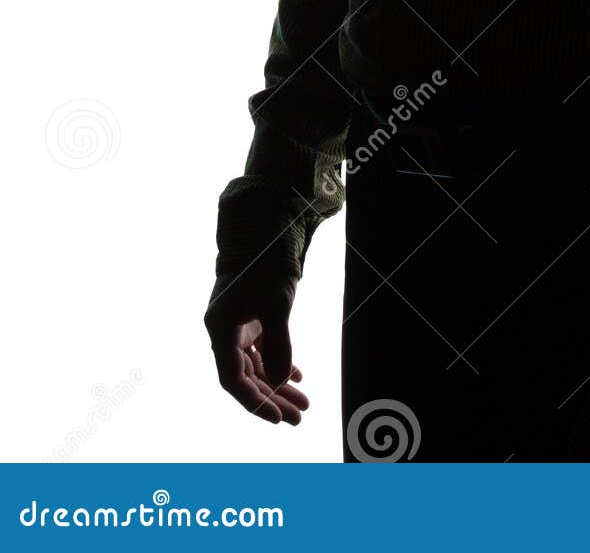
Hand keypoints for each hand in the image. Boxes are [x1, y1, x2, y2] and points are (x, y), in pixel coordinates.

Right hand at [204, 269, 307, 424]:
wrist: (264, 234)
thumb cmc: (266, 266)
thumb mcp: (276, 305)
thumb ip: (278, 344)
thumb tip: (280, 380)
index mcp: (220, 330)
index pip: (233, 380)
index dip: (254, 402)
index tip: (278, 419)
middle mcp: (224, 333)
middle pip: (247, 378)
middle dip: (273, 399)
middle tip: (298, 418)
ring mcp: (236, 327)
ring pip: (256, 367)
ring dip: (279, 384)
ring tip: (304, 403)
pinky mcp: (249, 321)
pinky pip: (262, 352)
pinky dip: (279, 364)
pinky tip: (298, 377)